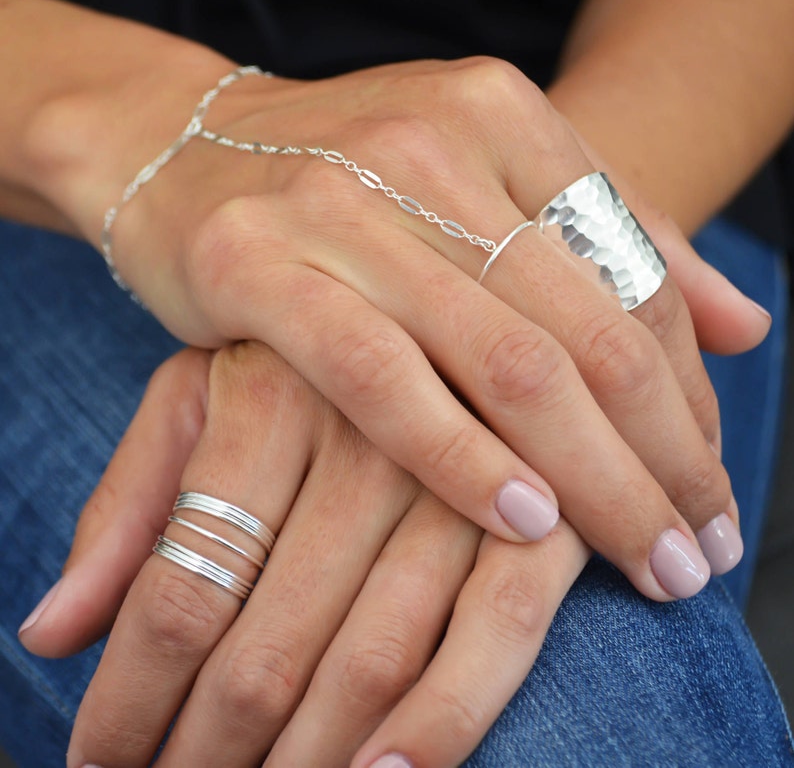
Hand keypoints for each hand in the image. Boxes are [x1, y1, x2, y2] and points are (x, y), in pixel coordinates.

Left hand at [20, 342, 587, 767]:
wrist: (452, 280)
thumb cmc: (300, 352)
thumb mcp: (200, 393)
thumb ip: (129, 503)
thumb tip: (50, 632)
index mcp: (271, 400)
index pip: (178, 591)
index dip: (130, 700)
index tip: (98, 759)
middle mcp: (366, 439)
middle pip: (268, 645)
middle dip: (210, 751)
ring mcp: (461, 474)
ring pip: (374, 652)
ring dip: (312, 757)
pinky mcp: (541, 504)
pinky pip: (498, 626)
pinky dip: (447, 714)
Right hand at [43, 56, 763, 597]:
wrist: (180, 146)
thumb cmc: (341, 182)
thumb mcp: (481, 181)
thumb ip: (611, 242)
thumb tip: (744, 327)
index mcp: (501, 118)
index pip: (635, 276)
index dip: (689, 396)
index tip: (708, 486)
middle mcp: (433, 149)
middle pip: (588, 331)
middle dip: (663, 459)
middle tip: (699, 551)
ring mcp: (341, 204)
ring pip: (504, 361)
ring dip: (593, 478)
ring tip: (645, 562)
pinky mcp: (256, 263)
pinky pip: (379, 376)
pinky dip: (457, 454)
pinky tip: (524, 520)